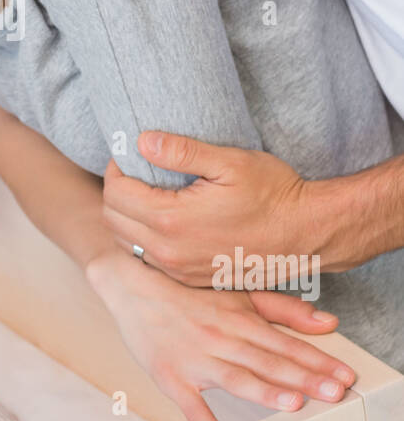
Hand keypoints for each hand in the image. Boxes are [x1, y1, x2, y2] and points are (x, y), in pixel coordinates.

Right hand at [85, 250, 353, 420]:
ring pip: (235, 377)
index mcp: (238, 318)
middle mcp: (219, 338)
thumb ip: (284, 310)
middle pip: (267, 361)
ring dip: (265, 391)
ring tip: (294, 403)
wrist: (131, 286)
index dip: (317, 360)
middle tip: (335, 393)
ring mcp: (194, 359)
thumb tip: (328, 323)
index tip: (344, 376)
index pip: (285, 343)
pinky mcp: (170, 378)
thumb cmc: (188, 292)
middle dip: (304, 377)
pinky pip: (192, 406)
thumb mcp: (237, 292)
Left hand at [102, 134, 315, 286]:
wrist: (307, 234)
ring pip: (127, 243)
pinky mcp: (191, 279)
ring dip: (126, 217)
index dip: (116, 168)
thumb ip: (182, 151)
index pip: (116, 194)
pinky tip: (162, 219)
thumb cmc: (273, 194)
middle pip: (113, 220)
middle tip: (133, 170)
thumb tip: (142, 140)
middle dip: (116, 191)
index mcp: (172, 221)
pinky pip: (149, 260)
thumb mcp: (230, 163)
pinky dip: (143, 239)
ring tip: (145, 192)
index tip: (129, 153)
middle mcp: (170, 252)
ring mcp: (180, 271)